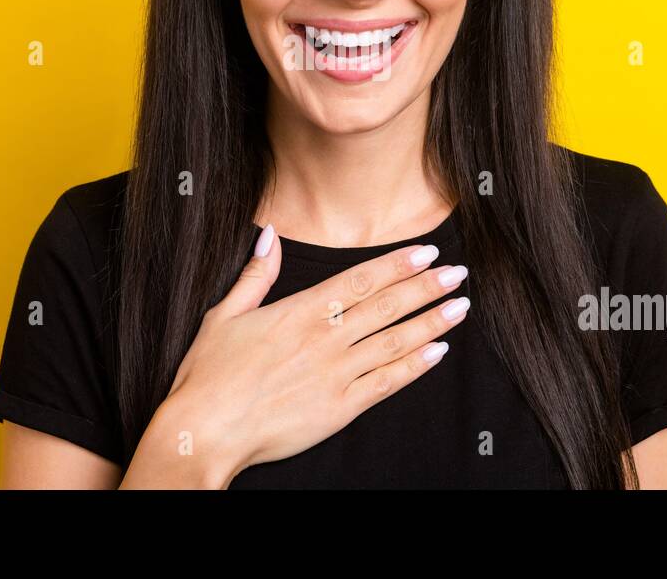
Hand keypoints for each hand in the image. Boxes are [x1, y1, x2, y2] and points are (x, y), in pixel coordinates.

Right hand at [140, 222, 469, 486]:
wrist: (205, 431)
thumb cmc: (208, 375)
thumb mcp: (224, 315)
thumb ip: (255, 275)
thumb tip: (270, 234)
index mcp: (299, 311)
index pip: (361, 280)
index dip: (397, 264)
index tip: (426, 251)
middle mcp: (324, 339)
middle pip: (387, 306)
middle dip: (427, 287)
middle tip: (458, 273)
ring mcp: (335, 374)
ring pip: (395, 341)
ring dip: (431, 322)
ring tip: (460, 307)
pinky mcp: (340, 409)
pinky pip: (387, 383)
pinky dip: (415, 366)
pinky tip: (437, 352)